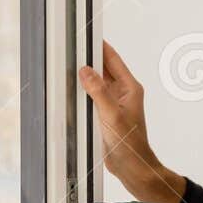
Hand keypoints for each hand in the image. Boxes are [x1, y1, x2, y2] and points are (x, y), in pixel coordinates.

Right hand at [78, 41, 184, 202]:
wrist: (132, 167)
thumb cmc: (130, 145)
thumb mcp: (112, 116)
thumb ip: (99, 92)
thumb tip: (86, 71)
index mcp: (130, 88)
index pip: (113, 59)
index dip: (100, 46)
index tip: (87, 35)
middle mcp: (123, 93)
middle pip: (104, 68)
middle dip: (89, 58)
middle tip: (73, 47)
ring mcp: (114, 104)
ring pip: (97, 83)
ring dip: (85, 76)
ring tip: (70, 66)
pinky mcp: (105, 115)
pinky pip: (92, 97)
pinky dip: (83, 92)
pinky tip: (73, 90)